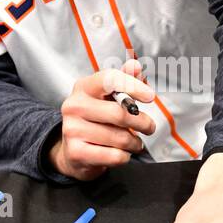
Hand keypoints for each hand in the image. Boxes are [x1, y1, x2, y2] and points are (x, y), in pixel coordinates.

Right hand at [48, 58, 156, 180]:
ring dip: (135, 143)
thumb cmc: (97, 120)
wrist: (75, 150)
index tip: (150, 97)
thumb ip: (123, 81)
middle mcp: (74, 106)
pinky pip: (114, 156)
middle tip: (149, 127)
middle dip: (142, 122)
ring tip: (134, 142)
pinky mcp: (76, 153)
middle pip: (119, 113)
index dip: (133, 86)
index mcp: (83, 87)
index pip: (110, 79)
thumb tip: (135, 66)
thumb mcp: (108, 97)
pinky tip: (121, 153)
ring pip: (120, 138)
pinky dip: (125, 156)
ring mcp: (72, 130)